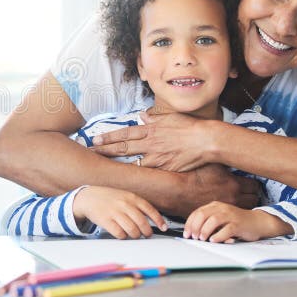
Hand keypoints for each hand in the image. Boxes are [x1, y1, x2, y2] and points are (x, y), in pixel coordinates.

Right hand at [72, 186, 166, 239]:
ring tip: (134, 234)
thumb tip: (153, 219)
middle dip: (147, 232)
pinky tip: (122, 233)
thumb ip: (138, 205)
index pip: (150, 210)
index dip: (159, 221)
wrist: (88, 197)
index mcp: (131, 197)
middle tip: (146, 234)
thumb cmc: (109, 198)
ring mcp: (115, 213)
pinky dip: (123, 236)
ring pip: (133, 230)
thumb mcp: (125, 196)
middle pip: (142, 223)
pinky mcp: (106, 221)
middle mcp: (124, 204)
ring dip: (136, 236)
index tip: (163, 227)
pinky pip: (120, 234)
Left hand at [90, 111, 215, 171]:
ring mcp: (157, 157)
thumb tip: (142, 115)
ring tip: (102, 169)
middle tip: (90, 153)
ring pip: (132, 163)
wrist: (207, 140)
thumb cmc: (191, 127)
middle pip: (123, 147)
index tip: (95, 139)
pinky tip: (126, 181)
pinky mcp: (165, 168)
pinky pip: (149, 173)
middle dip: (104, 150)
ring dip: (117, 166)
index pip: (124, 133)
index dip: (108, 137)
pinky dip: (137, 177)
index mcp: (151, 129)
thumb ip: (154, 118)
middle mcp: (150, 143)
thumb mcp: (170, 118)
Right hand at [174, 163, 260, 216]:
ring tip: (237, 197)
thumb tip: (236, 156)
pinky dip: (230, 210)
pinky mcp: (217, 215)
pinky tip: (226, 203)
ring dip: (243, 203)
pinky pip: (230, 215)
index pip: (256, 185)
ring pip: (243, 209)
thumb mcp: (213, 163)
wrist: (178, 191)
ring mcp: (225, 208)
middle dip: (251, 194)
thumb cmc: (192, 176)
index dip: (254, 182)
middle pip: (254, 199)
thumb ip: (228, 162)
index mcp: (234, 184)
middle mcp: (233, 198)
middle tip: (246, 190)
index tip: (250, 181)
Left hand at [183, 201, 292, 242]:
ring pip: (214, 220)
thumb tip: (193, 233)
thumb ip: (208, 223)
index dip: (189, 224)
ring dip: (205, 230)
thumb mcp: (220, 219)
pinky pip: (227, 229)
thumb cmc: (236, 222)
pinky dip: (219, 236)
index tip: (186, 234)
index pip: (197, 212)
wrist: (257, 222)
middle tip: (194, 237)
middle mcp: (222, 208)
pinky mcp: (239, 224)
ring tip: (202, 239)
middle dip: (195, 227)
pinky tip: (214, 240)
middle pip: (203, 215)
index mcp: (215, 206)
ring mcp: (231, 215)